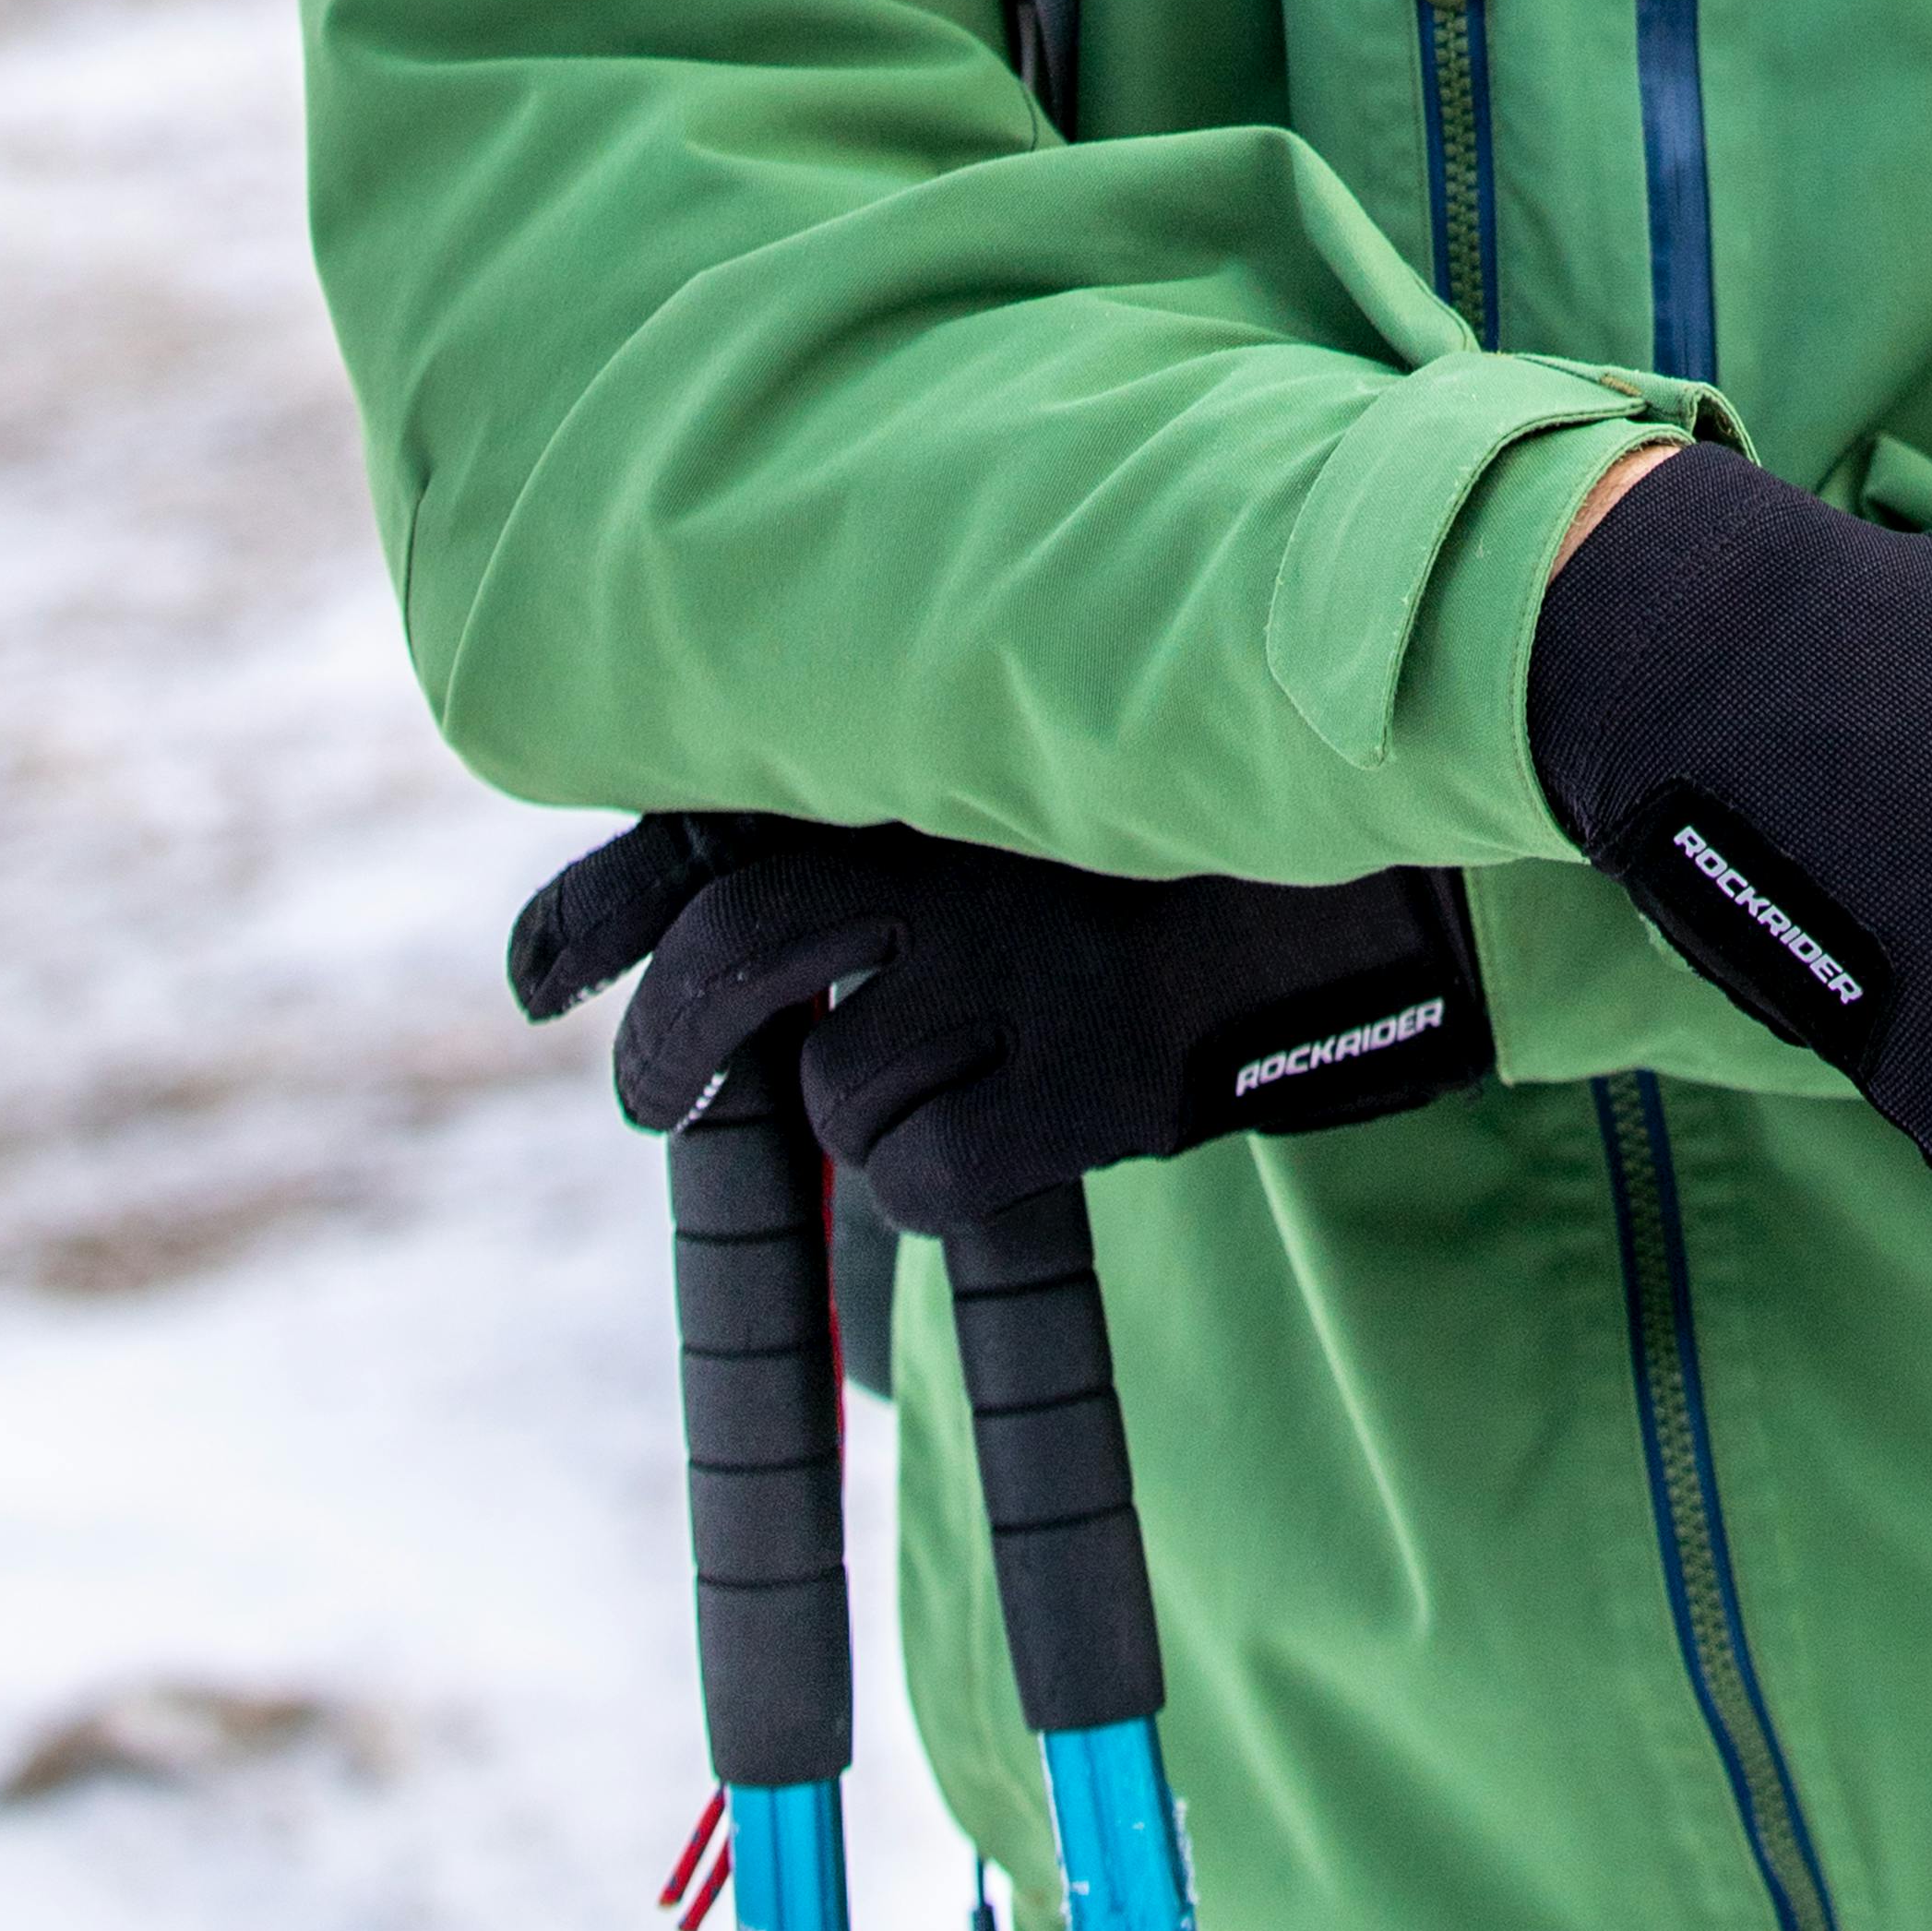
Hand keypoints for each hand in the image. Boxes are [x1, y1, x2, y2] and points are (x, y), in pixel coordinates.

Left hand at [509, 813, 1490, 1219]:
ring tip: (921, 1093)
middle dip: (669, 1043)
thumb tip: (736, 942)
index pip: (702, 819)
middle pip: (732, 950)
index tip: (537, 987)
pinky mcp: (1090, 1063)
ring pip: (834, 1084)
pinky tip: (1012, 1134)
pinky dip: (937, 1181)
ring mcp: (1024, 947)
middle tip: (653, 1098)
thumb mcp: (1025, 787)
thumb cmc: (1185, 843)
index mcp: (924, 749)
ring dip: (852, 1113)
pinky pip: (929, 1175)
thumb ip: (896, 828)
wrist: (1394, 870)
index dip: (589, 914)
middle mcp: (958, 831)